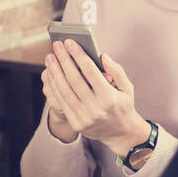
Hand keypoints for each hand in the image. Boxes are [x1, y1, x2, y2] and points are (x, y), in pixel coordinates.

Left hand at [41, 39, 148, 153]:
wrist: (121, 134)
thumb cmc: (123, 105)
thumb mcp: (127, 88)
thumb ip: (116, 70)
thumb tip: (102, 55)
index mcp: (109, 97)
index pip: (90, 72)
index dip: (78, 55)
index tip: (69, 42)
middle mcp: (96, 108)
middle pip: (74, 79)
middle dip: (64, 60)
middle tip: (56, 46)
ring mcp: (84, 117)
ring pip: (65, 90)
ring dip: (55, 72)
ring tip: (50, 58)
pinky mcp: (76, 123)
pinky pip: (62, 101)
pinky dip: (54, 86)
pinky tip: (51, 74)